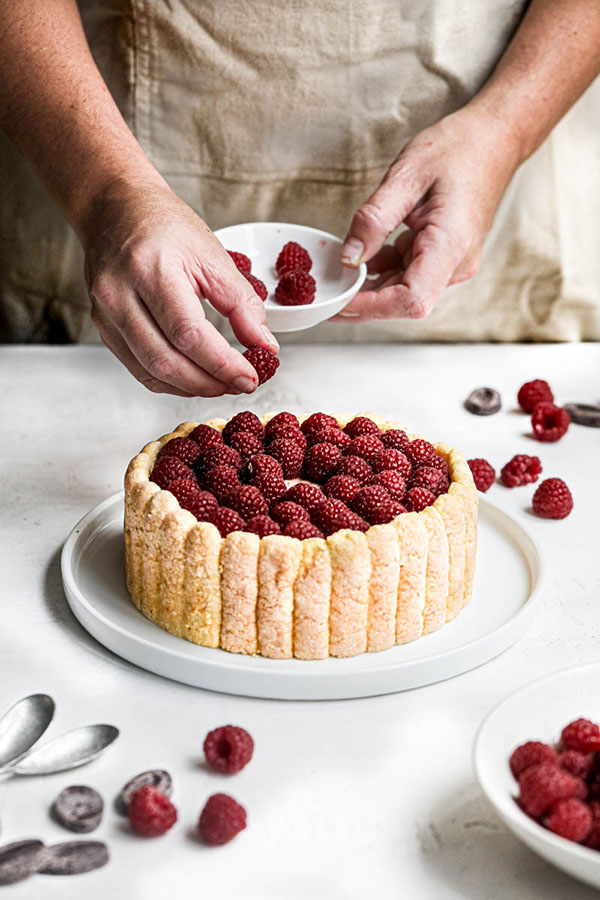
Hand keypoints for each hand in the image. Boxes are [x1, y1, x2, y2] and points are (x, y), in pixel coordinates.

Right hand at [83, 180, 278, 396]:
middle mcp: (119, 293)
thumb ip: (242, 303)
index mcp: (149, 268)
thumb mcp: (212, 255)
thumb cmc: (164, 225)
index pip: (188, 333)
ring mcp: (105, 313)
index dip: (222, 363)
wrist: (115, 208)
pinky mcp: (103, 327)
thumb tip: (264, 346)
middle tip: (240, 385)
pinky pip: (138, 369)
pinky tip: (195, 378)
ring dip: (192, 387)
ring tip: (222, 384)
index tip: (251, 377)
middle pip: (166, 360)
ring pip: (150, 372)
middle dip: (209, 383)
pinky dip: (171, 382)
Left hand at [337, 107, 521, 320]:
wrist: (493, 141)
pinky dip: (384, 272)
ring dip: (371, 286)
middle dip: (364, 301)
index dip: (372, 307)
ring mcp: (452, 265)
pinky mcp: (444, 260)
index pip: (411, 299)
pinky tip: (365, 256)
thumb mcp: (406, 176)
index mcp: (450, 244)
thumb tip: (348, 257)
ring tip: (340, 272)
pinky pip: (409, 276)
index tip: (340, 301)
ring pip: (403, 292)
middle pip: (404, 302)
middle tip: (327, 292)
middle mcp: (455, 264)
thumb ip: (374, 219)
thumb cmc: (458, 150)